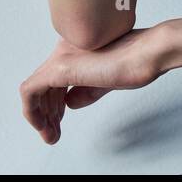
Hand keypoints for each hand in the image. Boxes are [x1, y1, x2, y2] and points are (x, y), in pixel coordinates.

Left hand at [19, 27, 163, 144]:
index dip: (55, 102)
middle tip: (53, 132)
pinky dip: (32, 111)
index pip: (55, 77)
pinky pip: (30, 91)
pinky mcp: (59, 68)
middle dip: (47, 112)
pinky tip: (42, 125)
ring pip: (35, 89)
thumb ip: (87, 90)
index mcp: (78, 47)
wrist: (150, 52)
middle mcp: (66, 48)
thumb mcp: (107, 80)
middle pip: (44, 84)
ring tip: (50, 134)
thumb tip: (70, 102)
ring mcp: (61, 56)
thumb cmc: (140, 61)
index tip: (60, 118)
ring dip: (40, 116)